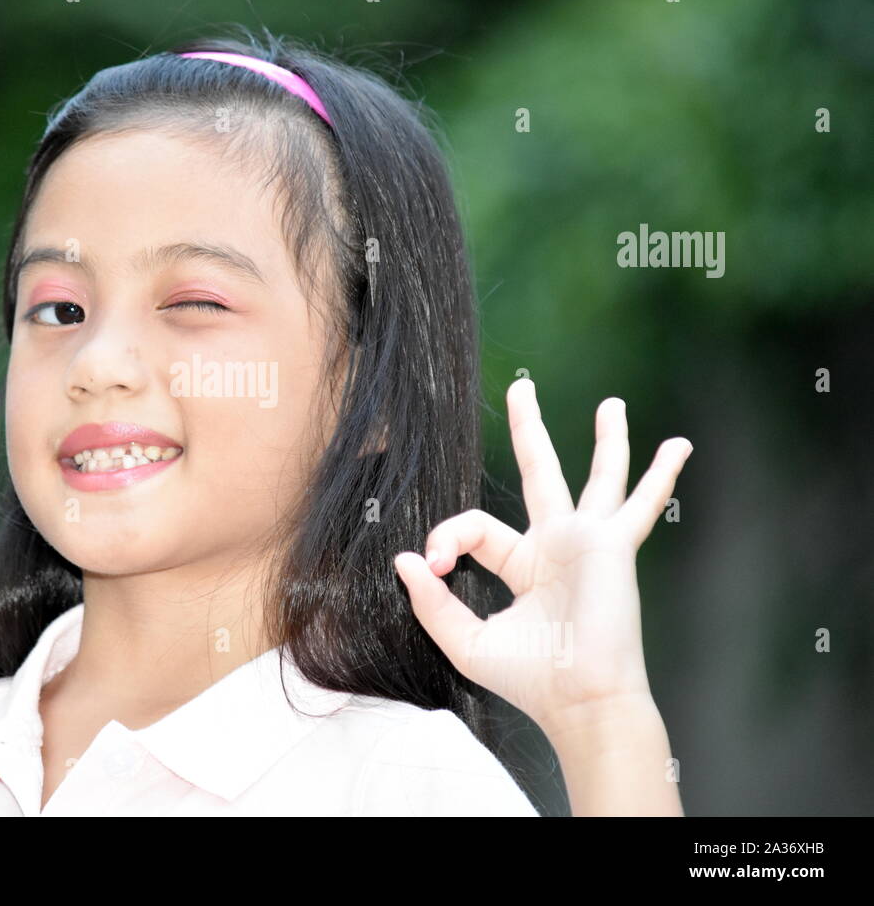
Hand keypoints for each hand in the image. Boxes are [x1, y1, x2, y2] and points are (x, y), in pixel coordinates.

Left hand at [393, 378, 691, 735]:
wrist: (578, 699)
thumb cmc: (529, 679)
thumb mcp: (464, 639)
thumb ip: (432, 600)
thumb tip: (406, 559)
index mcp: (523, 566)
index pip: (475, 526)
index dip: (445, 535)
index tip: (431, 563)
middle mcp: (557, 547)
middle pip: (539, 473)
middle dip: (530, 430)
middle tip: (521, 389)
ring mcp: (589, 542)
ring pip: (598, 477)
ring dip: (607, 440)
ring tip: (611, 404)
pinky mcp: (613, 545)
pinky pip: (640, 504)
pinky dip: (661, 476)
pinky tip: (680, 445)